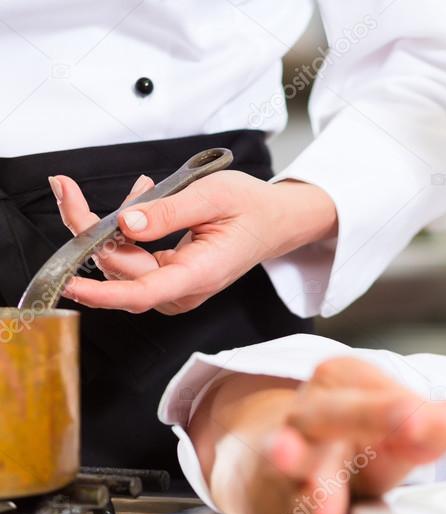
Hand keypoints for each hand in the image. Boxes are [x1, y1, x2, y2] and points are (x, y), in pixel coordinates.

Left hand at [49, 171, 336, 314]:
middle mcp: (183, 289)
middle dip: (92, 229)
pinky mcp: (167, 280)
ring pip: (120, 266)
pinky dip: (123, 231)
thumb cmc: (252, 208)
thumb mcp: (214, 196)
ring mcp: (174, 288)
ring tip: (143, 189)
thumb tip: (124, 223)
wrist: (276, 221)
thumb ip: (169, 211)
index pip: (142, 293)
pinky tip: (141, 203)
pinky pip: (130, 262)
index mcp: (199, 274)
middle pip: (120, 272)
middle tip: (70, 187)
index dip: (101, 292)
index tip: (69, 283)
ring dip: (112, 226)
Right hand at [188, 357, 445, 513]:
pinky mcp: (279, 498)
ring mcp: (289, 453)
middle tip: (418, 420)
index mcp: (344, 382)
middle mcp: (314, 411)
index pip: (393, 391)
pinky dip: (307, 507)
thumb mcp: (392, 437)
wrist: (272, 477)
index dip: (437, 413)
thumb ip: (432, 430)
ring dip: (315, 454)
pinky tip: (322, 513)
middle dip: (383, 414)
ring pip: (301, 450)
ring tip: (330, 460)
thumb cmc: (344, 451)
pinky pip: (293, 502)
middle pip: (348, 409)